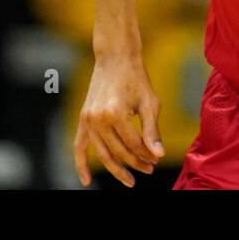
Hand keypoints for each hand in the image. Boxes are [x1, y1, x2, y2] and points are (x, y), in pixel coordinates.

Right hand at [74, 54, 164, 187]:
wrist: (115, 58)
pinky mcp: (83, 118)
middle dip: (134, 163)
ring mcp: (88, 120)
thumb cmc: (136, 78)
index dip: (146, 155)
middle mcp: (98, 119)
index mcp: (116, 114)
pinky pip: (79, 146)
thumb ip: (152, 131)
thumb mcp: (150, 103)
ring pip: (102, 153)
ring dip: (116, 168)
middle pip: (118, 151)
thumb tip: (158, 155)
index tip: (156, 160)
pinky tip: (86, 181)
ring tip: (130, 179)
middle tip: (149, 169)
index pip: (133, 144)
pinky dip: (81, 164)